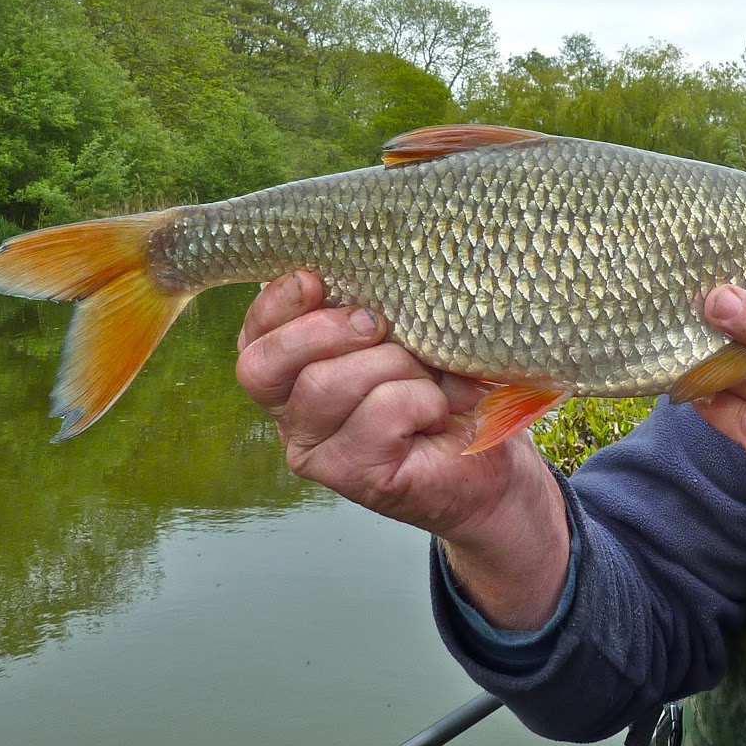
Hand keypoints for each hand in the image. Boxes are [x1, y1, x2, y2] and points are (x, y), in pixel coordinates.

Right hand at [235, 272, 569, 627]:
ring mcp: (317, 452)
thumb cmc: (447, 385)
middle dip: (321, 330)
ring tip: (427, 378)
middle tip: (376, 323)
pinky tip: (438, 412)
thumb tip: (366, 269)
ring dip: (390, 365)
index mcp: (294, 374)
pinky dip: (421, 399)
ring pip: (324, 384)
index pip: (253, 338)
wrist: (491, 460)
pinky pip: (379, 413)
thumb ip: (373, 306)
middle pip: (263, 365)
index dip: (274, 304)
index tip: (315, 279)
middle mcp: (292, 416)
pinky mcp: (353, 476)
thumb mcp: (409, 332)